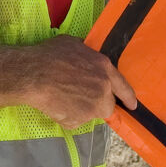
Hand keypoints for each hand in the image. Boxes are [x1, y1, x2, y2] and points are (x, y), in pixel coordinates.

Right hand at [17, 36, 137, 131]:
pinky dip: (68, 116)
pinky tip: (56, 105)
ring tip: (63, 98)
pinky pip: (75, 121)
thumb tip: (87, 60)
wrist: (33, 75)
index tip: (132, 105)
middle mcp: (103, 89)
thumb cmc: (50, 55)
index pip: (123, 87)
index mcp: (104, 68)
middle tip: (80, 96)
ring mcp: (92, 107)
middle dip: (98, 103)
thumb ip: (88, 56)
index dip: (128, 97)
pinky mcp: (79, 120)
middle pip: (108, 104)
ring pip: (90, 113)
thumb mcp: (74, 45)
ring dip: (81, 109)